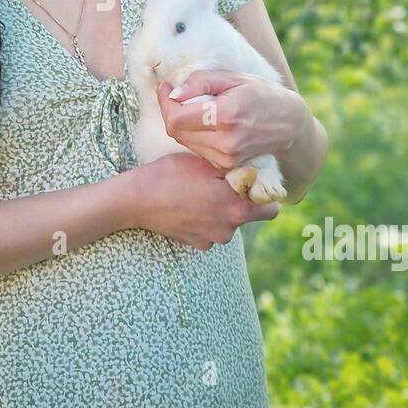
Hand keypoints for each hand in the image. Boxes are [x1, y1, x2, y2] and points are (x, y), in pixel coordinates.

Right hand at [128, 152, 279, 250]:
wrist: (137, 200)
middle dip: (238, 200)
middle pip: (247, 214)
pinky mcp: (197, 243)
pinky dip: (204, 219)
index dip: (263, 194)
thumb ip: (235, 169)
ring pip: (227, 221)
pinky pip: (210, 229)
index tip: (251, 183)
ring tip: (198, 192)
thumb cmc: (171, 175)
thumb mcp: (206, 163)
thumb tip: (253, 168)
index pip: (270, 208)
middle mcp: (229, 229)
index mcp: (237, 208)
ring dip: (219, 209)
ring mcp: (212, 239)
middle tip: (218, 183)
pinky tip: (187, 206)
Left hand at [155, 71, 308, 172]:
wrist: (288, 124)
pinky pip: (196, 149)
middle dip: (170, 111)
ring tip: (194, 107)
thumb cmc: (260, 94)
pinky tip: (204, 123)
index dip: (164, 102)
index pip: (177, 118)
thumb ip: (200, 82)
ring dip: (181, 123)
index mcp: (226, 116)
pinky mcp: (226, 165)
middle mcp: (225, 142)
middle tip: (176, 94)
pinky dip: (193, 134)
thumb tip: (173, 94)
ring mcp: (226, 158)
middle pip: (176, 131)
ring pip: (184, 141)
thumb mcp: (233, 77)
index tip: (166, 87)